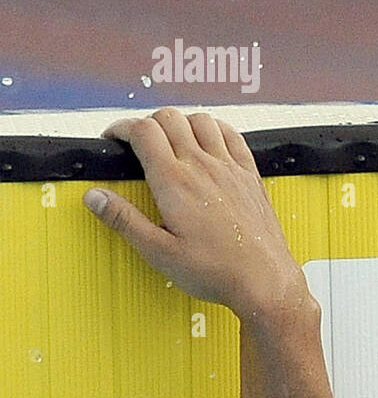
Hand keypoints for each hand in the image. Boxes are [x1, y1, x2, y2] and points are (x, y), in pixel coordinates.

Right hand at [84, 108, 306, 320]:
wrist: (264, 279)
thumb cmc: (215, 270)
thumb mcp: (158, 252)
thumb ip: (124, 220)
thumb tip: (94, 197)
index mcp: (175, 182)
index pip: (144, 131)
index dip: (122, 128)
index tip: (113, 139)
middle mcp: (203, 167)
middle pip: (170, 118)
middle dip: (147, 123)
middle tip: (138, 143)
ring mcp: (230, 168)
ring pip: (202, 120)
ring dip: (181, 122)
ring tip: (171, 140)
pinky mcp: (250, 175)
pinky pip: (233, 135)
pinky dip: (215, 128)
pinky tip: (209, 141)